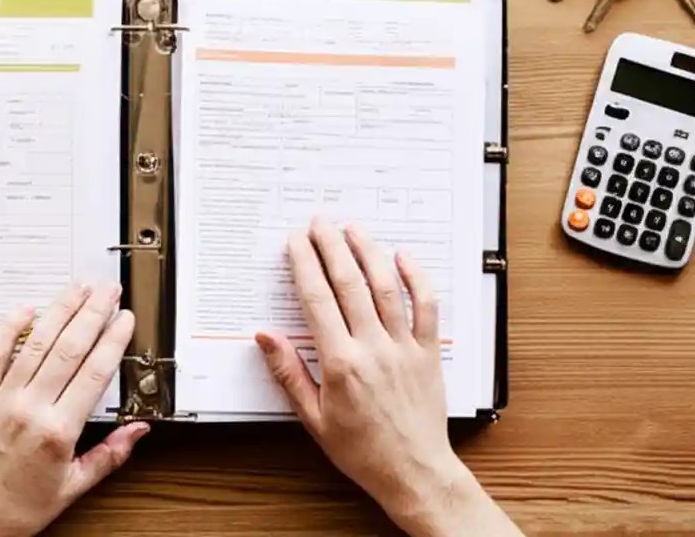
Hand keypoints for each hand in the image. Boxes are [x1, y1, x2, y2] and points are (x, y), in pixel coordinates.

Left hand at [0, 282, 148, 536]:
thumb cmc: (17, 509)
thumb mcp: (73, 487)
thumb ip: (110, 455)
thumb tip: (138, 431)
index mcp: (58, 433)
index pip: (94, 373)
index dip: (113, 340)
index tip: (125, 320)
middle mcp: (30, 410)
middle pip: (68, 349)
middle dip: (92, 313)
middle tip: (108, 290)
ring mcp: (2, 400)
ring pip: (35, 344)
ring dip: (59, 311)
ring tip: (77, 289)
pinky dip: (8, 328)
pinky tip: (25, 309)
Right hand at [256, 218, 520, 536]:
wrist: (412, 471)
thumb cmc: (362, 450)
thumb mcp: (313, 418)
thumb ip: (288, 372)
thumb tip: (265, 337)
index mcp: (340, 363)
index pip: (317, 299)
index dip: (304, 264)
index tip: (295, 242)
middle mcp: (373, 348)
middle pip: (349, 283)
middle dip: (331, 247)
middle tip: (318, 223)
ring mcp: (404, 347)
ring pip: (386, 287)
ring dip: (368, 252)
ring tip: (353, 228)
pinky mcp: (428, 352)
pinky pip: (426, 307)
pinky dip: (416, 278)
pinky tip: (403, 257)